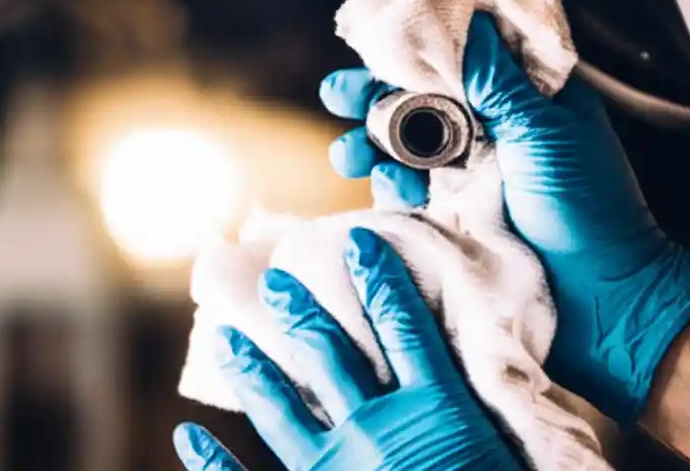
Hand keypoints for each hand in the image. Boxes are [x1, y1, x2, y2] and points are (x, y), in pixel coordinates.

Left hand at [173, 227, 522, 470]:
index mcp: (438, 408)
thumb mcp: (502, 450)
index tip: (359, 242)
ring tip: (225, 333)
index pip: (407, 324)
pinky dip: (214, 462)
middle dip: (300, 311)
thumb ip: (475, 414)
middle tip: (274, 282)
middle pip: (332, 352)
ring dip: (252, 366)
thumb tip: (469, 375)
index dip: (381, 278)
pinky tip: (187, 437)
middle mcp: (380, 428)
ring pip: (283, 405)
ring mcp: (337, 469)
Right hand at [318, 12, 689, 419]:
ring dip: (372, 142)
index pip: (465, 51)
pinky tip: (389, 192)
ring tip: (349, 155)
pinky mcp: (455, 217)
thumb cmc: (588, 209)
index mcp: (527, 95)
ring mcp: (472, 174)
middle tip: (338, 93)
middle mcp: (495, 127)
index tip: (376, 38)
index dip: (419, 43)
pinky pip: (408, 192)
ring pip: (406, 144)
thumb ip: (495, 77)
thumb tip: (461, 17)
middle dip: (376, 94)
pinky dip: (389, 187)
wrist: (600, 301)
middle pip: (423, 95)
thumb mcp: (542, 130)